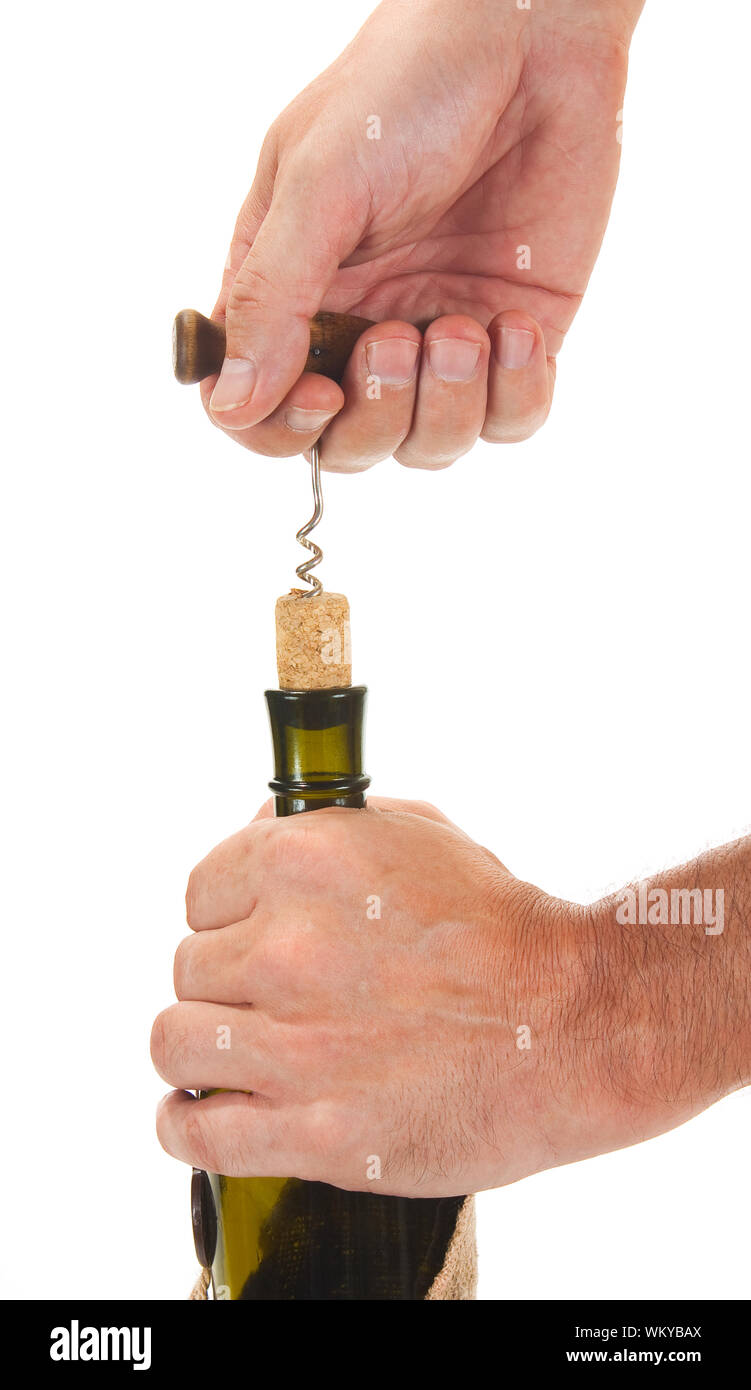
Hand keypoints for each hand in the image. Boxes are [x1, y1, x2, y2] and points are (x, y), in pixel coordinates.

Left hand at [152, 799, 747, 1197]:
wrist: (578, 1024)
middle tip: (277, 1002)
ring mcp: (295, 1046)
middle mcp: (286, 948)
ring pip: (173, 1044)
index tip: (251, 941)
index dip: (227, 919)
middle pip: (188, 969)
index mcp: (303, 862)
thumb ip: (320, 828)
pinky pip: (195, 1133)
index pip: (199, 894)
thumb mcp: (417, 835)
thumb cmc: (501, 927)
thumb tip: (250, 832)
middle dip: (227, 984)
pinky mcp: (313, 1134)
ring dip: (201, 1051)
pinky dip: (186, 1126)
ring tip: (237, 1059)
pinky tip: (203, 1116)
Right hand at [203, 0, 643, 468]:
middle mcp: (361, 328)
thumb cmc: (406, 89)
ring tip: (465, 327)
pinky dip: (515, 393)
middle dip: (376, 415)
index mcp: (291, 296)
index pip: (260, 409)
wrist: (528, 38)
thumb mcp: (318, 186)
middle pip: (349, 444)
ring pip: (430, 445)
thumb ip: (270, 299)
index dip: (282, 428)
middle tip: (402, 338)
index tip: (321, 395)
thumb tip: (230, 402)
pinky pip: (510, 421)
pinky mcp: (515, 338)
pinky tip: (516, 326)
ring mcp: (439, 338)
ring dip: (448, 406)